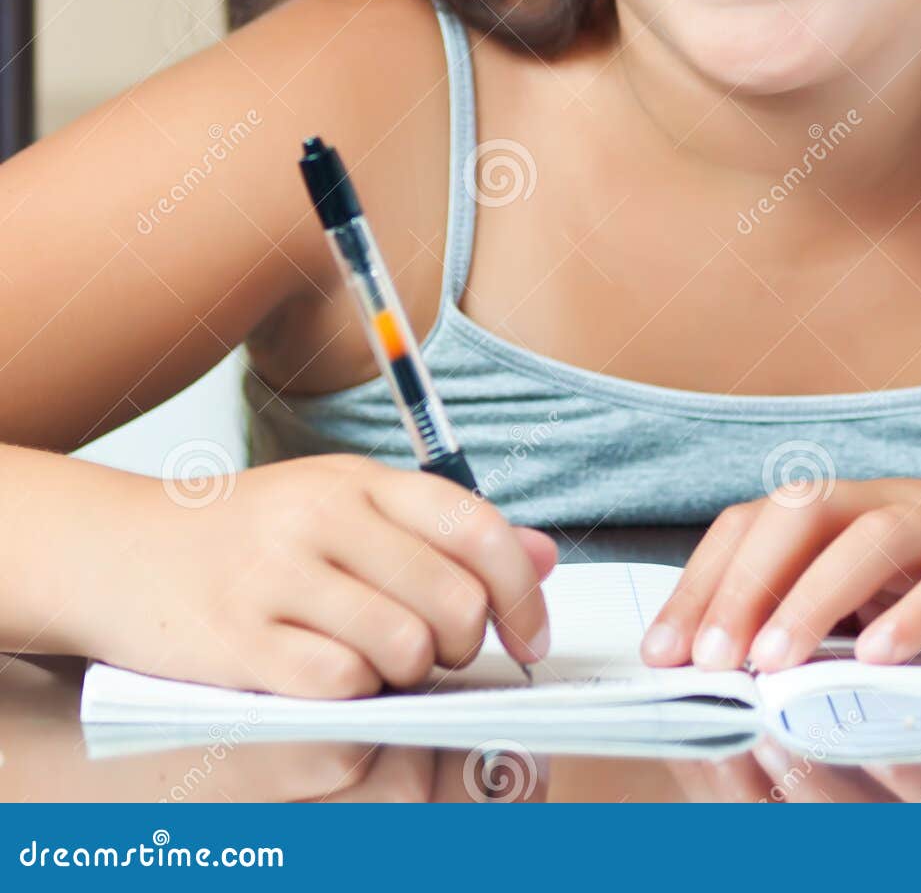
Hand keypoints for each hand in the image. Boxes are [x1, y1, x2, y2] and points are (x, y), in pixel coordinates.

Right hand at [80, 454, 555, 697]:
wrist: (120, 548)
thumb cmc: (248, 533)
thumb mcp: (346, 504)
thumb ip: (442, 531)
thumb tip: (543, 555)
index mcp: (359, 479)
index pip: (476, 527)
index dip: (523, 590)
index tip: (532, 636)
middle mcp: (323, 517)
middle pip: (452, 600)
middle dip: (465, 646)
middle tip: (440, 656)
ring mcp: (278, 577)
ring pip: (404, 649)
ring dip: (408, 677)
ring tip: (381, 666)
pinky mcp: (239, 640)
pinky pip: (339, 685)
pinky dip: (352, 697)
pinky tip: (332, 679)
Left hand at [638, 477, 920, 672]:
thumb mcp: (884, 590)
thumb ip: (820, 610)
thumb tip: (731, 665)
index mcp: (849, 510)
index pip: (754, 523)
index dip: (703, 580)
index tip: (666, 650)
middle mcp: (891, 504)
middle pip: (800, 517)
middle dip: (743, 586)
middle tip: (707, 661)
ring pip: (873, 539)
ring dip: (813, 598)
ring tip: (772, 662)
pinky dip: (918, 612)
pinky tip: (883, 657)